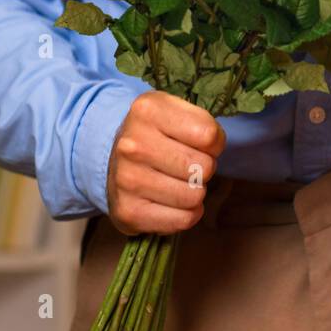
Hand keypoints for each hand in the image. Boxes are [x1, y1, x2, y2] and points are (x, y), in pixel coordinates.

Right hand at [106, 91, 226, 234]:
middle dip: (204, 168)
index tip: (199, 144)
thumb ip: (204, 122)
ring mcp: (127, 180)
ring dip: (194, 191)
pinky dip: (186, 214)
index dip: (214, 143)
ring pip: (194, 196)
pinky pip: (183, 220)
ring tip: (178, 182)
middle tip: (188, 165)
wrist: (114, 161)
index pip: (209, 135)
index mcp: (147, 111)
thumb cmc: (157, 134)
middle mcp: (132, 145)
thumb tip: (216, 145)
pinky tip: (173, 201)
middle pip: (204, 167)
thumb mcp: (177, 111)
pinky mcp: (128, 212)